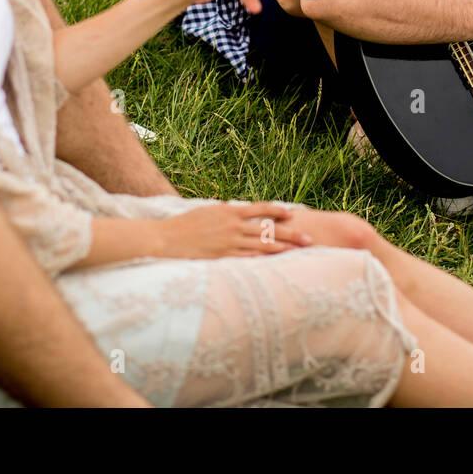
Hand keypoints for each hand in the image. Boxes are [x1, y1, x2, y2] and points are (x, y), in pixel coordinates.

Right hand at [156, 202, 311, 258]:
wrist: (163, 240)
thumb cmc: (183, 226)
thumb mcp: (206, 213)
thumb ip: (225, 214)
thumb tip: (238, 212)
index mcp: (229, 212)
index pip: (260, 209)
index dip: (278, 211)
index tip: (293, 213)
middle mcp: (232, 226)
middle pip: (268, 229)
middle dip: (291, 234)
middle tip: (309, 239)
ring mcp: (228, 243)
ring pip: (262, 245)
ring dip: (282, 249)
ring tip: (299, 252)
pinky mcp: (222, 258)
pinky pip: (247, 260)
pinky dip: (263, 261)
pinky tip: (276, 265)